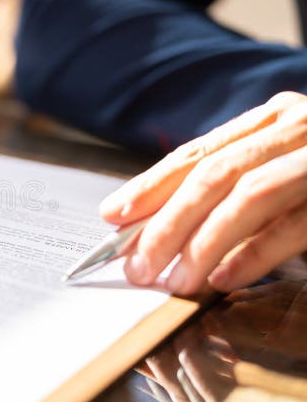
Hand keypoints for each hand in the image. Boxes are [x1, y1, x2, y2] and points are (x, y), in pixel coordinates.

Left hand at [99, 92, 306, 293]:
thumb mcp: (283, 163)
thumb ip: (232, 183)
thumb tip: (157, 224)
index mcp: (272, 120)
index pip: (197, 153)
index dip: (150, 186)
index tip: (112, 215)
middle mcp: (294, 128)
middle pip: (212, 175)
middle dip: (166, 223)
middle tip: (136, 267)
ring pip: (248, 196)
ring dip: (202, 243)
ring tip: (174, 281)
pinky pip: (295, 224)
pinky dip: (255, 254)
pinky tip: (223, 280)